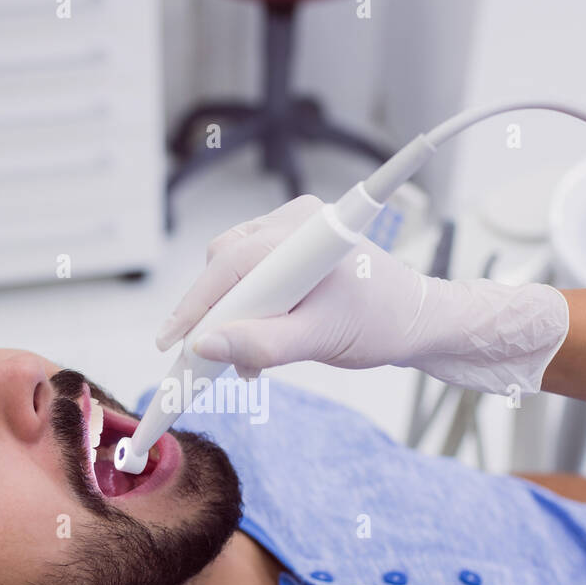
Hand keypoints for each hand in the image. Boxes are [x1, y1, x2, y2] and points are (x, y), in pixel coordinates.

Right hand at [155, 196, 570, 393]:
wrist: (414, 321)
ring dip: (231, 317)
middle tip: (210, 362)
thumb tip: (207, 344)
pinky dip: (246, 311)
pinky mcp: (288, 250)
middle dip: (215, 316)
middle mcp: (293, 222)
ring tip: (247, 359)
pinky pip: (247, 276)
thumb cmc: (379, 324)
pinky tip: (259, 340)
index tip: (171, 342)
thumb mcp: (320, 340)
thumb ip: (263, 343)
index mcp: (305, 232)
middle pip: (224, 265)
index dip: (196, 304)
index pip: (230, 264)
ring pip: (231, 273)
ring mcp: (290, 233)